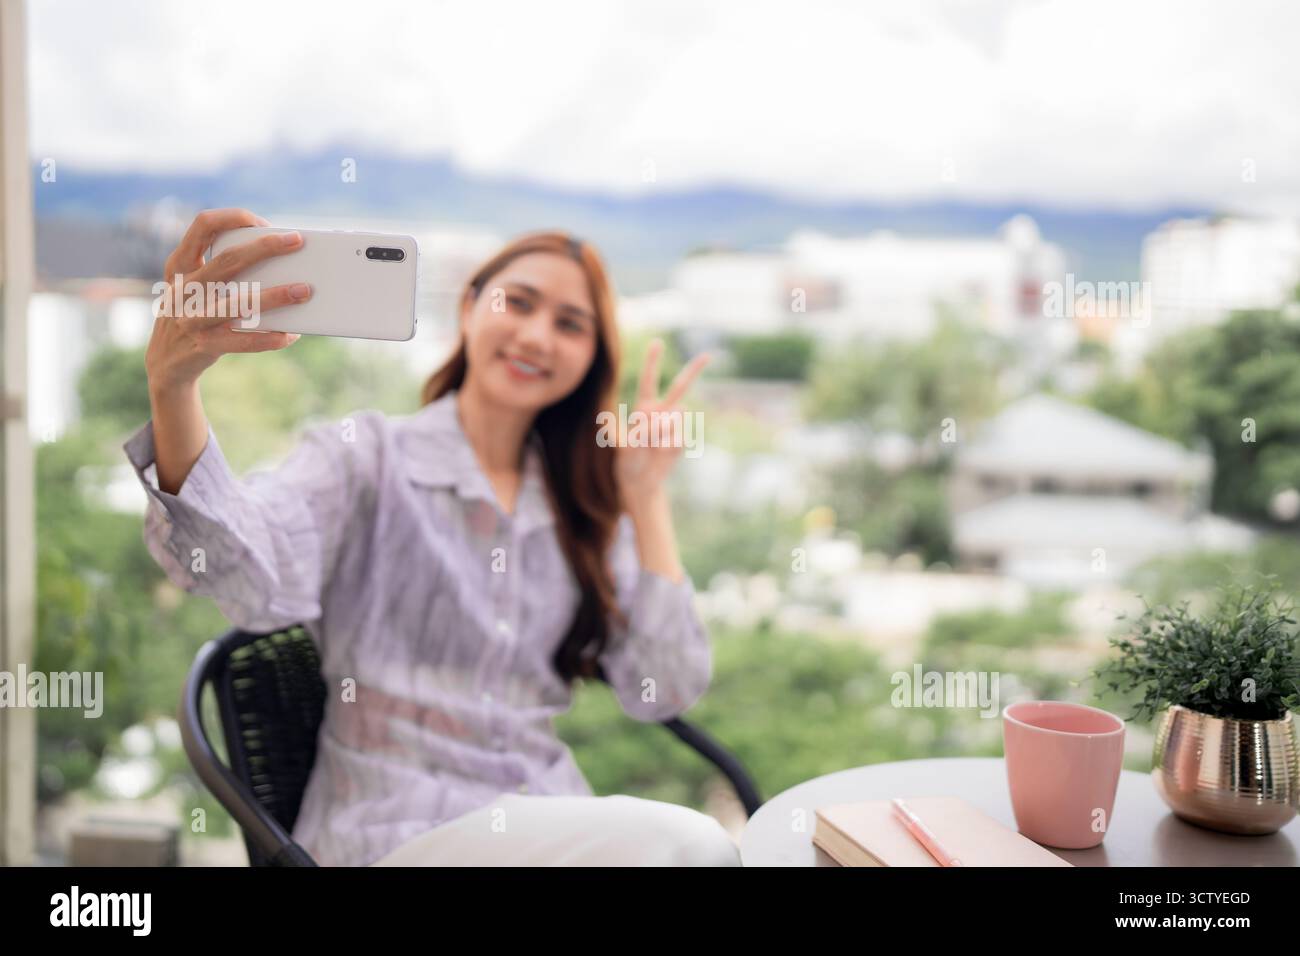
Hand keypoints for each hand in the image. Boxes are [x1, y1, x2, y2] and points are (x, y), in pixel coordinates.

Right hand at [144, 208, 312, 396]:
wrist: (166, 364)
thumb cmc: (195, 315)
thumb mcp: (198, 288)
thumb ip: (224, 273)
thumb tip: (280, 263)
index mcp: (180, 265)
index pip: (203, 225)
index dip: (234, 218)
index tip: (264, 223)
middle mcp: (182, 288)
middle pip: (228, 259)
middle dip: (266, 247)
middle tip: (297, 241)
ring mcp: (190, 318)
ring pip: (238, 303)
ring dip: (275, 296)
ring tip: (304, 291)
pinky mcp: (203, 346)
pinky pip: (243, 341)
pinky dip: (270, 338)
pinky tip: (291, 334)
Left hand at [614, 339, 709, 511]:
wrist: (640, 483)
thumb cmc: (627, 463)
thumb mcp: (624, 449)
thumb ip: (639, 433)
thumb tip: (657, 422)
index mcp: (643, 408)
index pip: (648, 382)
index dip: (652, 363)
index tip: (657, 342)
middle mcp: (660, 413)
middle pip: (679, 388)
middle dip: (693, 372)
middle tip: (708, 355)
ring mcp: (673, 426)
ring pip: (675, 420)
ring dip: (661, 434)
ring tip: (651, 448)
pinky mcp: (681, 441)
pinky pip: (678, 439)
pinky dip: (668, 448)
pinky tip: (661, 455)